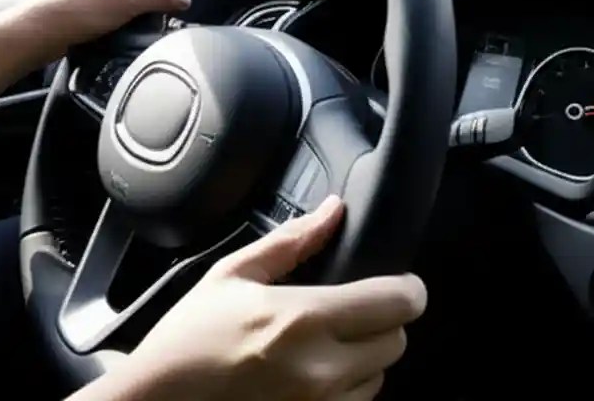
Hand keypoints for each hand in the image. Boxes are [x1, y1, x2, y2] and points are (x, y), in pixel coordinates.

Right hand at [121, 196, 425, 400]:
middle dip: (383, 322)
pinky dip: (346, 390)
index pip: (399, 302)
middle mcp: (321, 369)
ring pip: (380, 377)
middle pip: (397, 340)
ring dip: (365, 359)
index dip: (406, 288)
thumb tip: (333, 211)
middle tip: (354, 312)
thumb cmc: (187, 342)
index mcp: (304, 319)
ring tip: (324, 347)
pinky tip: (314, 376)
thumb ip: (291, 242)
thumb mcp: (232, 276)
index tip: (396, 283)